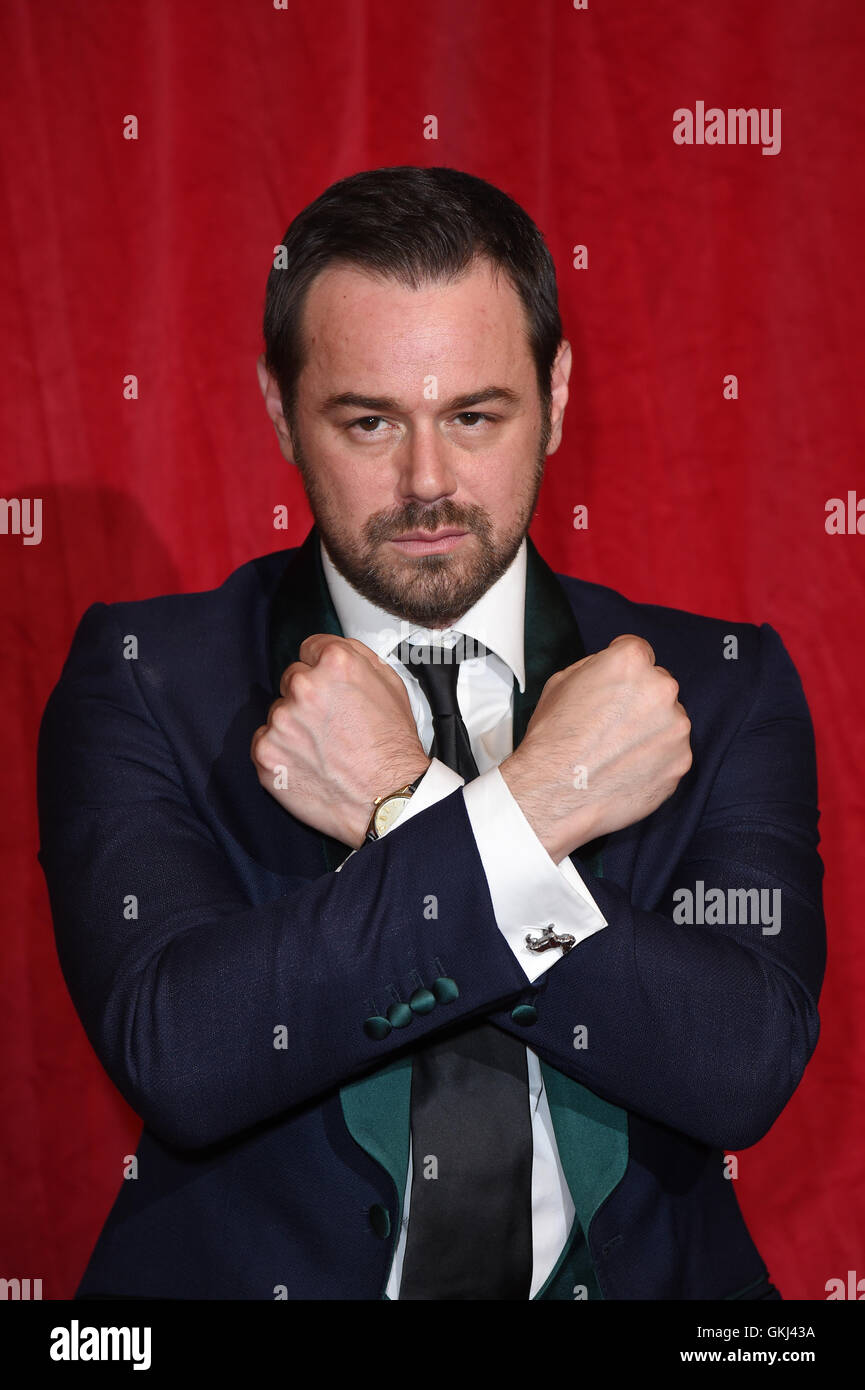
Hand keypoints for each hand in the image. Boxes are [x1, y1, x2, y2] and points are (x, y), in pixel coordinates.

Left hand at [251, 635, 430, 846]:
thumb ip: (358, 658)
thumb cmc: (392, 749)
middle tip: (333, 724)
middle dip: (309, 698)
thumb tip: (336, 649)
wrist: (388, 799)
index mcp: (335, 664)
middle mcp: (304, 687)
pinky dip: (283, 752)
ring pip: (280, 713)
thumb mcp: (392, 686)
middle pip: (293, 679)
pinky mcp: (266, 752)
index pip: (310, 649)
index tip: (329, 688)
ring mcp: (281, 721)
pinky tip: (310, 763)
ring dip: (295, 726)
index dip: (323, 670)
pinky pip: (266, 742)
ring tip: (325, 749)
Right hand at [499, 634, 691, 861]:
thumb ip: (597, 669)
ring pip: (669, 720)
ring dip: (650, 731)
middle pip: (658, 686)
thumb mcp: (561, 683)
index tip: (616, 686)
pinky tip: (627, 768)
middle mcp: (660, 689)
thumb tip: (610, 671)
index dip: (624, 671)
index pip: (640, 652)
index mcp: (630, 662)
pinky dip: (655, 760)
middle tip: (612, 724)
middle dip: (640, 701)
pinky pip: (672, 753)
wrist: (554, 793)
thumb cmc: (553, 741)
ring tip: (617, 751)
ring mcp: (676, 727)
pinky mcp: (681, 761)